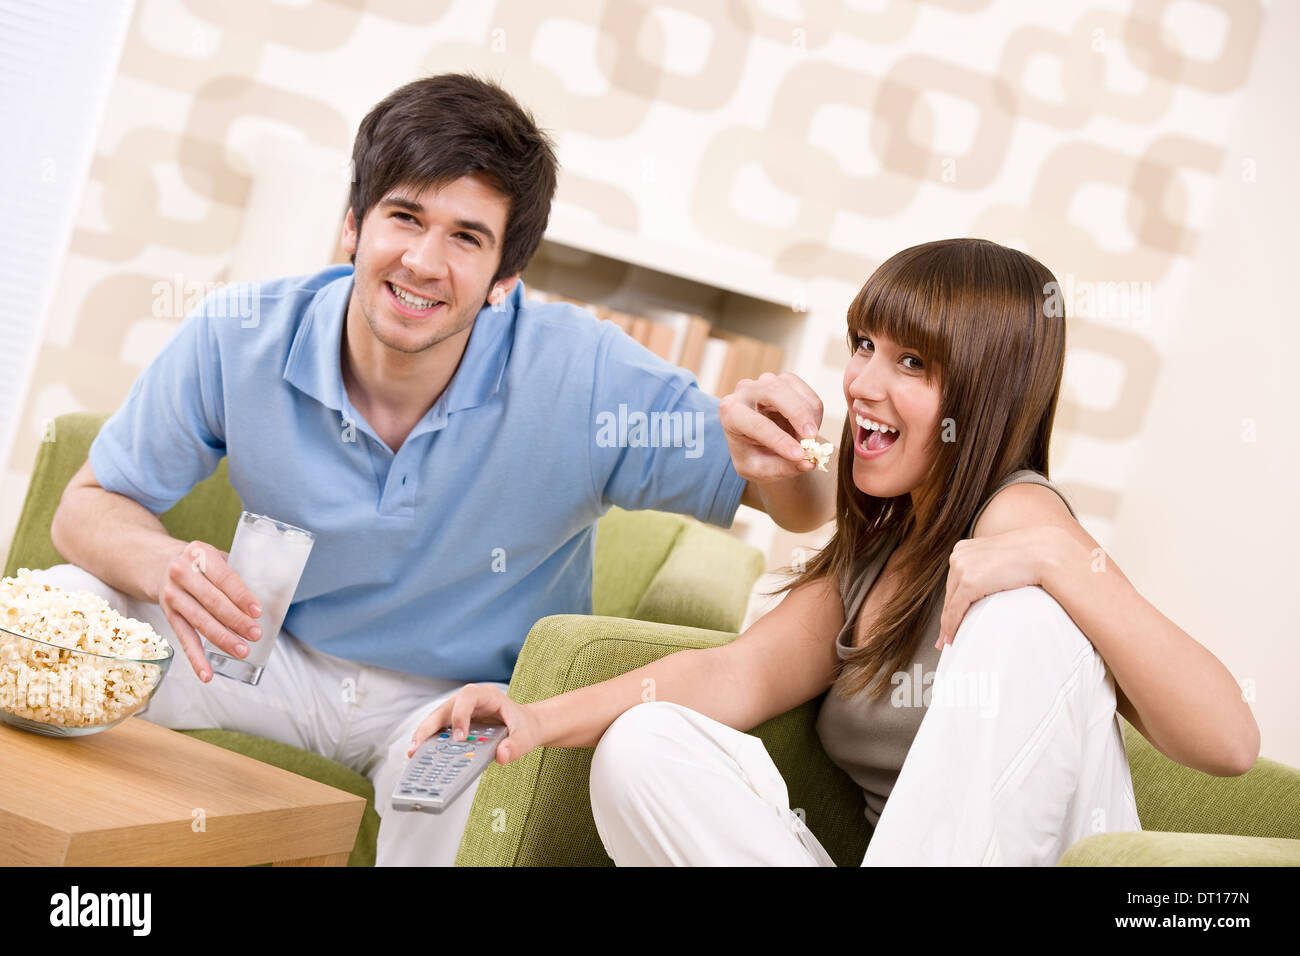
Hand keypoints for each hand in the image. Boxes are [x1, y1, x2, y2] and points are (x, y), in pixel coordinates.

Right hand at [157, 540, 262, 680]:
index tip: (257, 611)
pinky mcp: (168, 615)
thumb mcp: (217, 557)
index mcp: (200, 553)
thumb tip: (275, 594)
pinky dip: (196, 658)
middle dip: (235, 620)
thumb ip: (239, 572)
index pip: (224, 577)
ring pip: (199, 621)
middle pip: (212, 601)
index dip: (241, 595)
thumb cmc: (203, 563)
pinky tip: (208, 674)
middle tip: (256, 634)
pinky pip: (184, 639)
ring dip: (222, 639)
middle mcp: (182, 573)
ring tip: (242, 651)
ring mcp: (172, 595)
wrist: (160, 565)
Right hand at [407, 684, 541, 764]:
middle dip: (429, 727)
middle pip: (444, 708)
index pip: (468, 697)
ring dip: (424, 735)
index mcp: (487, 695)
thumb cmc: (525, 726)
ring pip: (437, 719)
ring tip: (413, 754)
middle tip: (417, 747)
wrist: (527, 726)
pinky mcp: (456, 724)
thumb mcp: (527, 736)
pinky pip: (440, 731)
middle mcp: (469, 701)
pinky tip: (421, 756)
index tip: (460, 738)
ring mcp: (460, 712)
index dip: (460, 715)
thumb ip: (516, 745)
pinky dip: (430, 742)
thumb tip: (501, 756)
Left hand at [719, 372, 824, 481]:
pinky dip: (814, 411)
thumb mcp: (761, 471)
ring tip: (810, 440)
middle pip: (772, 390)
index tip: (799, 455)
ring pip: (791, 386)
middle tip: (812, 438)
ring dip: (808, 415)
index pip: (756, 423)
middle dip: (797, 413)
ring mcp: (765, 382)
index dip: (779, 439)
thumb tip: (809, 462)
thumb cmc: (755, 457)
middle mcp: (744, 392)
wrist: (760, 445)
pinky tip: (810, 429)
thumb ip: (783, 468)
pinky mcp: (786, 381)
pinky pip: (806, 391)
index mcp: (730, 413)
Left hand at [936, 526, 1068, 647]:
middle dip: (947, 614)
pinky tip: (951, 638)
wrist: (1042, 552)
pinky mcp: (969, 582)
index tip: (947, 617)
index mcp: (963, 548)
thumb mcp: (1000, 559)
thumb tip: (986, 583)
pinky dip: (951, 626)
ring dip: (947, 624)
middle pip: (950, 593)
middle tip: (944, 635)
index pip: (954, 581)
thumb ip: (987, 567)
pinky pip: (955, 610)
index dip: (951, 601)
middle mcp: (958, 556)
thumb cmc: (1028, 556)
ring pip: (950, 604)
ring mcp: (962, 568)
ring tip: (947, 640)